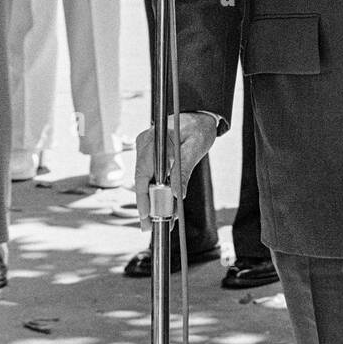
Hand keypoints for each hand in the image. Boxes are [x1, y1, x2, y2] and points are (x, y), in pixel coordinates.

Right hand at [134, 111, 217, 230]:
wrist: (201, 116)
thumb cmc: (199, 128)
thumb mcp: (194, 148)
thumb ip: (184, 170)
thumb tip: (177, 196)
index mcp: (153, 139)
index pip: (142, 173)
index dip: (143, 196)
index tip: (146, 214)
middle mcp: (145, 145)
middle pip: (141, 181)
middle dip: (146, 205)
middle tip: (150, 227)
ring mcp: (146, 150)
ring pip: (146, 182)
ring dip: (152, 201)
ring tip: (158, 222)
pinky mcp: (151, 156)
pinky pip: (152, 177)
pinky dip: (157, 192)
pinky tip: (162, 207)